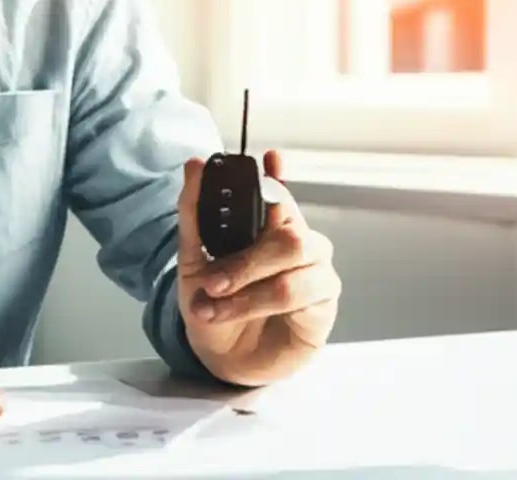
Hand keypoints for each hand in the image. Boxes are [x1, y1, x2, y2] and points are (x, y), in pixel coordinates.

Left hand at [176, 150, 340, 385]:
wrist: (221, 358)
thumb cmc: (214, 306)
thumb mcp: (192, 259)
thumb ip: (194, 212)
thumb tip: (194, 164)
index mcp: (267, 228)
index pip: (278, 193)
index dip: (277, 176)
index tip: (269, 159)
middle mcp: (297, 245)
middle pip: (289, 234)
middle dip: (246, 260)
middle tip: (211, 281)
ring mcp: (315, 273)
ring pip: (294, 264)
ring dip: (247, 288)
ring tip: (214, 304)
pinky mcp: (323, 305)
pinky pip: (299, 296)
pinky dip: (258, 304)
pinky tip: (238, 313)